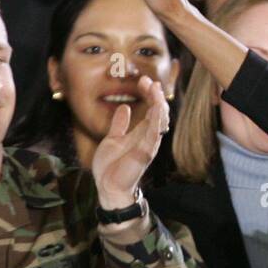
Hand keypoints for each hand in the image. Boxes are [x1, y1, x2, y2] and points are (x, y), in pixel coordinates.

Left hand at [92, 75, 168, 207]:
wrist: (108, 186)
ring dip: (158, 103)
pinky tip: (157, 107)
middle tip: (148, 81)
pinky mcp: (146, 152)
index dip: (149, 94)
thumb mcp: (112, 138)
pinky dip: (157, 120)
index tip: (143, 81)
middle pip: (159, 111)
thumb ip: (120, 124)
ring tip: (155, 88)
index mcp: (140, 132)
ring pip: (160, 120)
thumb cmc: (110, 167)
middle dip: (155, 94)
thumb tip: (125, 107)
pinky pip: (154, 133)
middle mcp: (148, 136)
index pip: (151, 109)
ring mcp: (149, 144)